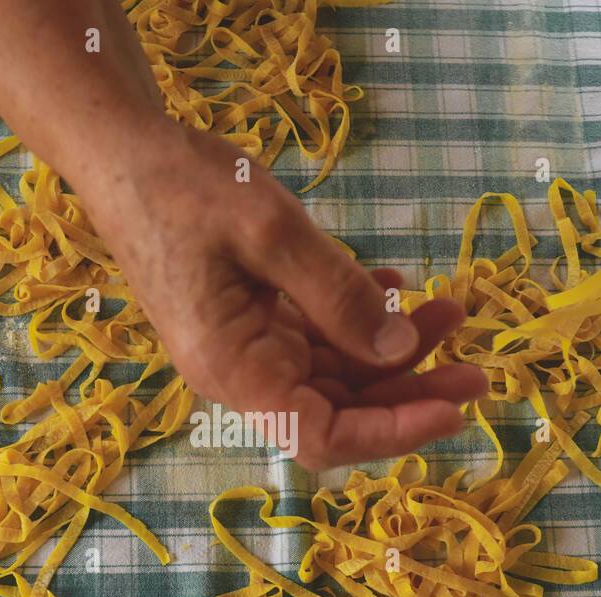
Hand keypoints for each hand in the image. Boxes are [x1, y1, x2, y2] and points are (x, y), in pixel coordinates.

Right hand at [76, 118, 487, 470]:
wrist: (123, 156)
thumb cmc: (183, 187)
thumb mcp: (271, 229)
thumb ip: (337, 294)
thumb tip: (400, 351)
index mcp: (233, 367)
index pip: (321, 436)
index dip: (391, 432)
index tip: (453, 409)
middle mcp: (238, 374)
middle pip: (337, 412)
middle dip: (409, 392)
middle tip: (477, 368)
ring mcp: (245, 349)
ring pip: (334, 375)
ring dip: (392, 350)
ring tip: (449, 310)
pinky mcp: (250, 322)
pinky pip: (316, 340)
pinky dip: (358, 322)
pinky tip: (392, 289)